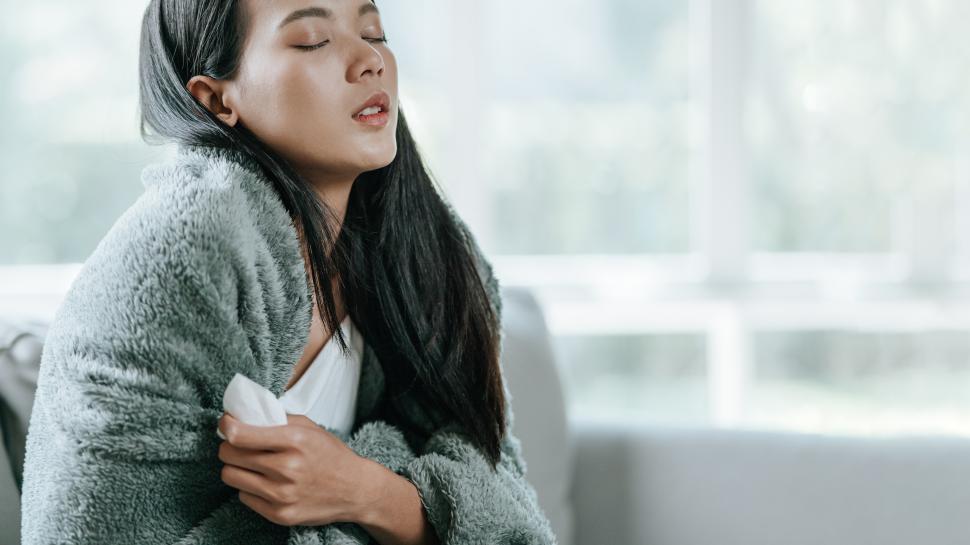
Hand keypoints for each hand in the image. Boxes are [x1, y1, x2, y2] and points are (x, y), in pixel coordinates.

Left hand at [217, 412, 372, 526]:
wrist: (355, 489)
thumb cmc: (331, 455)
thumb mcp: (309, 428)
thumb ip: (277, 420)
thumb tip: (243, 416)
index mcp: (294, 441)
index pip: (239, 435)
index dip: (226, 426)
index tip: (226, 423)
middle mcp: (286, 468)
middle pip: (229, 455)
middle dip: (229, 446)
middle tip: (238, 444)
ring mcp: (281, 494)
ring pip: (230, 476)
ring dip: (235, 467)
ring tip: (250, 463)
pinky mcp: (279, 514)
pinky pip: (243, 496)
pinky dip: (249, 487)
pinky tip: (264, 481)